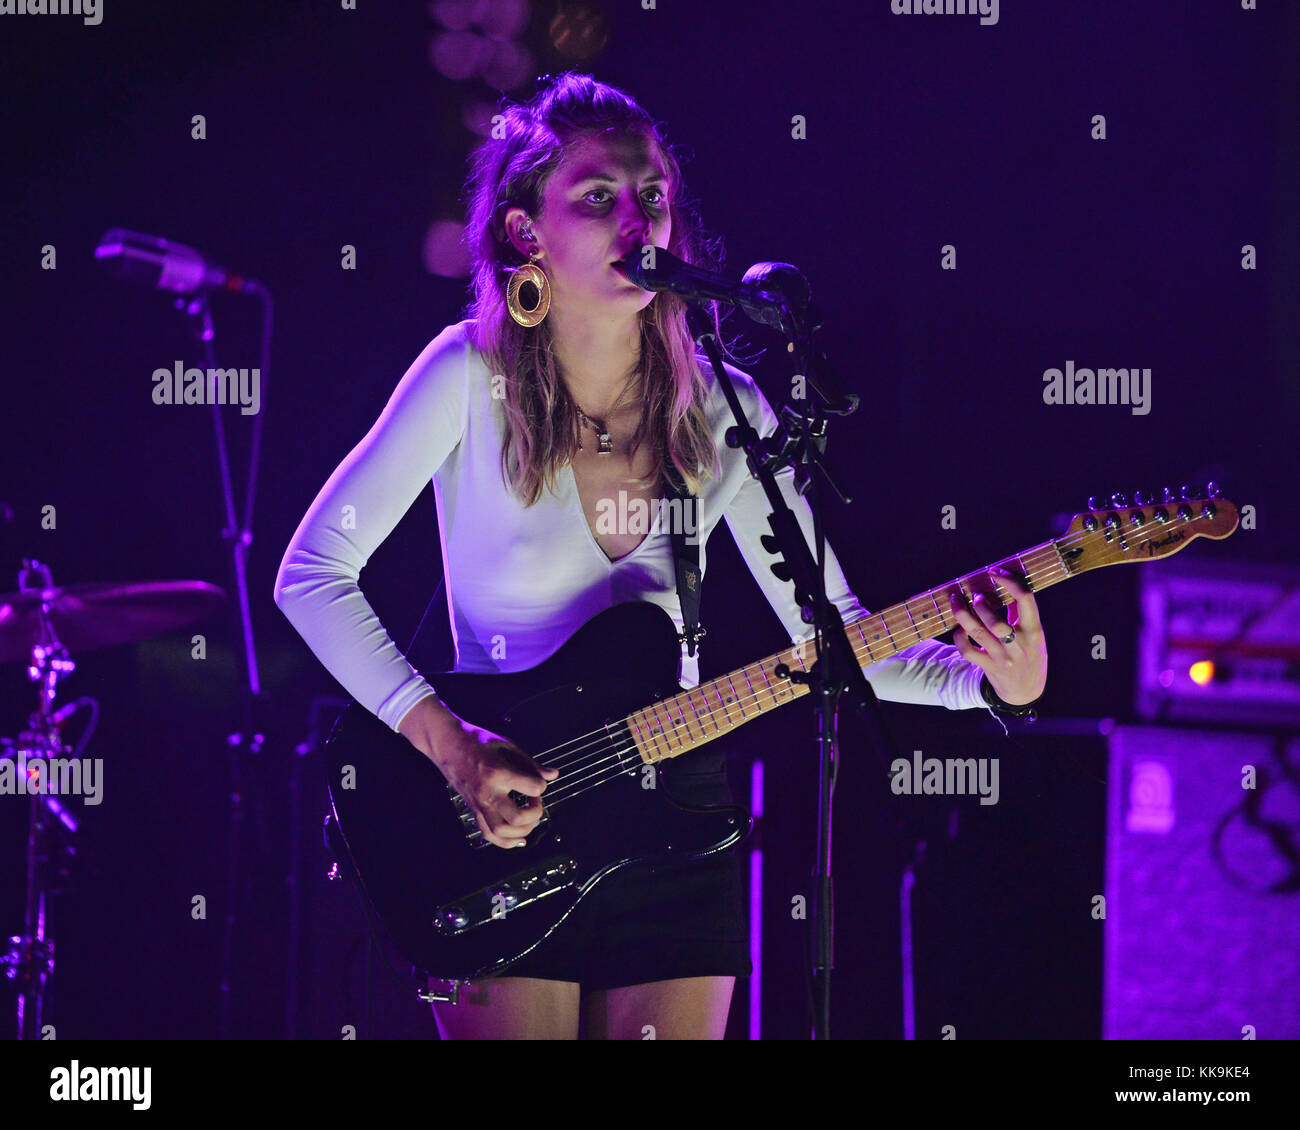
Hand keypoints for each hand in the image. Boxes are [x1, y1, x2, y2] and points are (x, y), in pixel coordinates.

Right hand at [398, 697, 558, 848]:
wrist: (446, 744)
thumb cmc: (477, 740)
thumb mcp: (507, 745)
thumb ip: (531, 763)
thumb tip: (553, 775)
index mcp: (498, 772)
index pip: (533, 788)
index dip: (541, 785)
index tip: (537, 780)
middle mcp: (487, 792)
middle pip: (517, 817)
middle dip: (535, 813)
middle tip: (535, 802)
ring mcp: (478, 803)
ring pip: (501, 832)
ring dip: (522, 831)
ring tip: (528, 819)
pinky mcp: (473, 810)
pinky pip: (488, 834)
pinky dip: (506, 841)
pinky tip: (518, 838)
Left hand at [949, 568, 1046, 705]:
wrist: (1026, 690)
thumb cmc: (1028, 652)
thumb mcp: (1033, 632)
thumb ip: (1020, 611)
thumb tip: (1003, 579)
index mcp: (1034, 630)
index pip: (1025, 599)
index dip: (1009, 581)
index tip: (995, 571)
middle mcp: (1019, 645)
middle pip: (996, 621)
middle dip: (981, 605)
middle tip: (975, 595)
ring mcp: (1003, 658)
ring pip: (978, 634)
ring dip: (963, 615)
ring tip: (956, 601)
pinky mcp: (989, 667)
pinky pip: (968, 651)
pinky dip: (959, 637)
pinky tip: (960, 629)